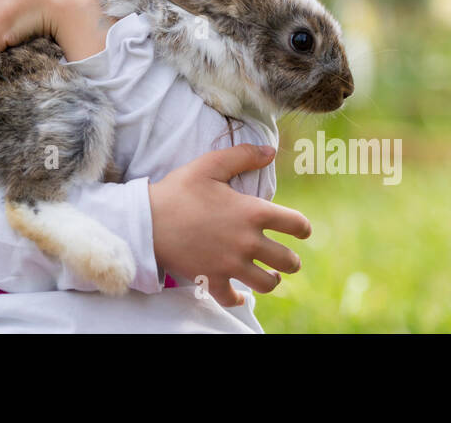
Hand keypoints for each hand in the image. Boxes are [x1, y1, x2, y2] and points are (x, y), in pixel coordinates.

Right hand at [147, 143, 310, 307]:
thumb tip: (271, 151)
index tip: (302, 231)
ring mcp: (231, 264)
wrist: (146, 220)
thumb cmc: (178, 190)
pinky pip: (232, 298)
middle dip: (292, 261)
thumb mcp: (210, 165)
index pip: (296, 224)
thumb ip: (242, 156)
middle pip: (288, 261)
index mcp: (252, 212)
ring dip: (272, 281)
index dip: (303, 228)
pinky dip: (238, 299)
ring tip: (270, 276)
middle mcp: (248, 242)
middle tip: (288, 260)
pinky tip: (240, 294)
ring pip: (267, 283)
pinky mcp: (212, 279)